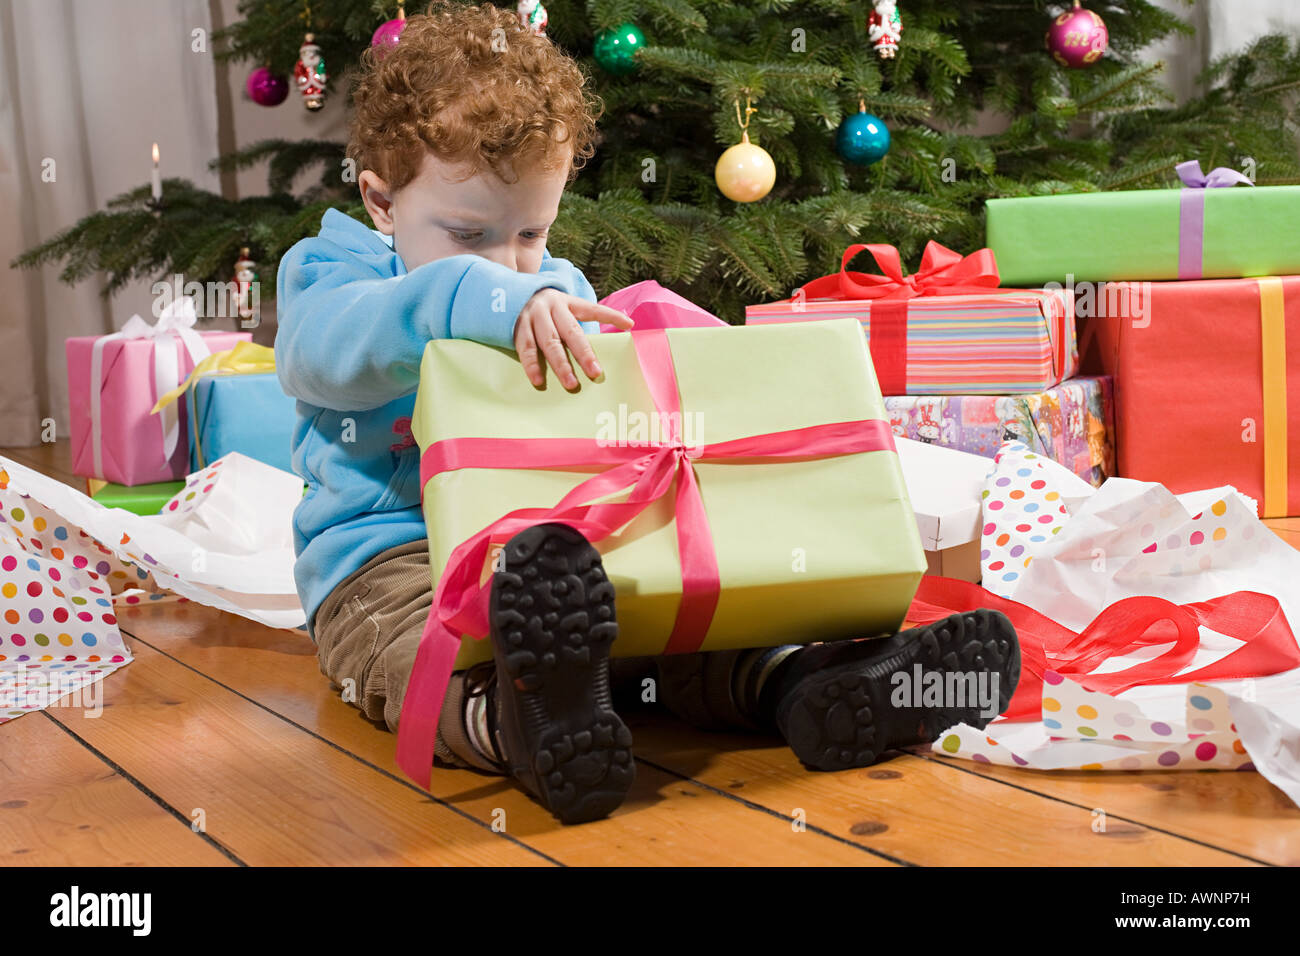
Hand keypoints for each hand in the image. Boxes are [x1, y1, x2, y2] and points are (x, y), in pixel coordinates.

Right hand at [514, 288, 633, 389]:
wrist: (508, 295)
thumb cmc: (545, 312)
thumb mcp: (563, 309)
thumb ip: (577, 326)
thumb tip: (607, 342)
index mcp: (568, 302)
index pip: (593, 309)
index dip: (611, 316)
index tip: (629, 324)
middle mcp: (552, 307)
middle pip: (571, 332)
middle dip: (584, 354)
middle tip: (595, 373)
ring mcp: (534, 317)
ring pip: (549, 342)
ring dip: (560, 365)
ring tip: (570, 383)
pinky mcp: (517, 327)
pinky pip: (525, 348)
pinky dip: (532, 366)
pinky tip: (538, 380)